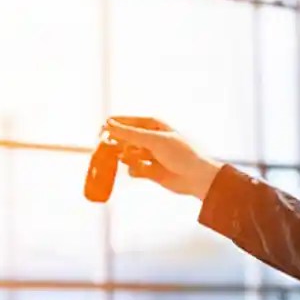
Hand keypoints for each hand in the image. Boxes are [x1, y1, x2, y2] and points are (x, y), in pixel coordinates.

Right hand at [102, 117, 222, 200]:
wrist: (197, 178)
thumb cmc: (180, 153)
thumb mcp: (154, 140)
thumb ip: (130, 134)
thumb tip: (109, 125)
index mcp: (155, 126)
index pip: (130, 122)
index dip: (117, 123)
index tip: (102, 126)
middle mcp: (151, 139)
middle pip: (127, 139)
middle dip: (118, 142)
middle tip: (106, 146)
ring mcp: (150, 155)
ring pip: (128, 155)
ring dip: (126, 157)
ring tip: (128, 159)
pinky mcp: (150, 171)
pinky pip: (133, 169)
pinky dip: (134, 170)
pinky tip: (139, 171)